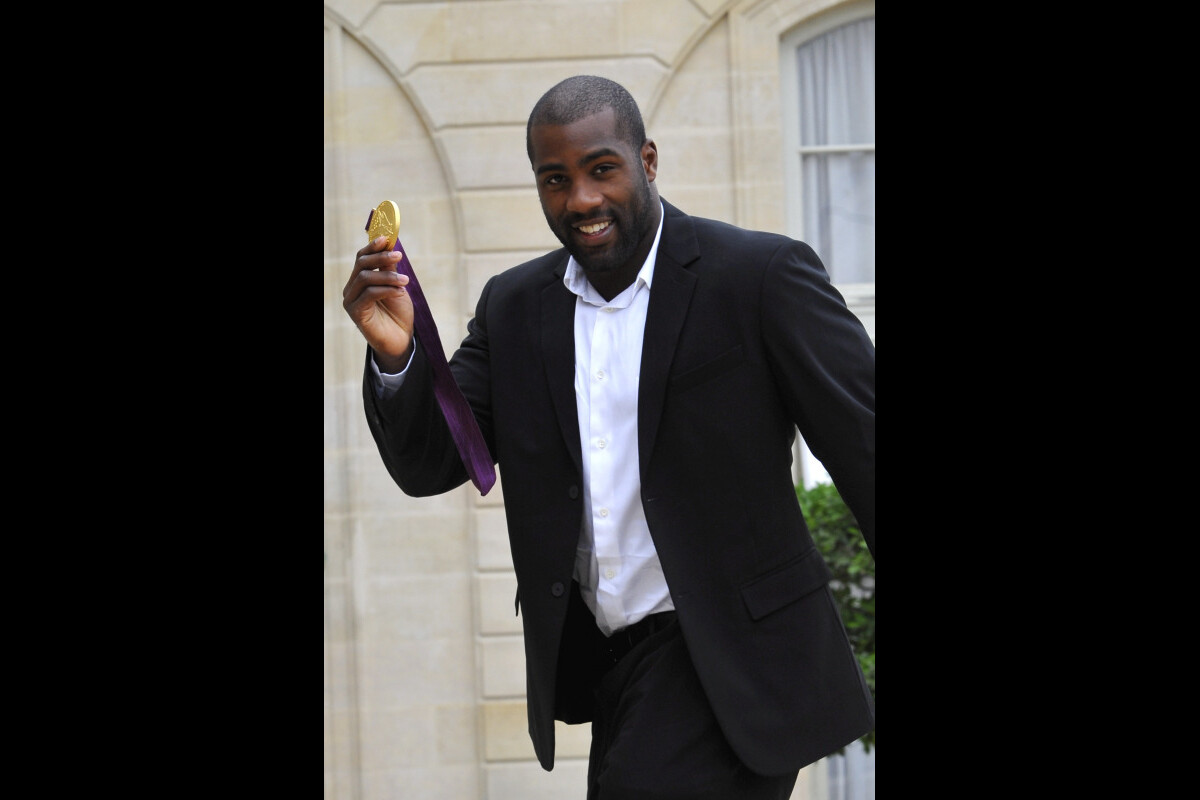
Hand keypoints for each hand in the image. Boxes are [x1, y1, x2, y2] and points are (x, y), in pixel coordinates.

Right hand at [343, 236, 414, 372]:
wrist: (401, 340)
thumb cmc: (398, 313)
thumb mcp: (397, 286)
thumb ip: (390, 269)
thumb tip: (390, 245)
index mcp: (360, 280)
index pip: (361, 257)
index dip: (372, 246)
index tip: (387, 238)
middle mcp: (352, 289)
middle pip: (361, 264)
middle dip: (380, 257)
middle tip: (399, 256)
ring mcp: (351, 301)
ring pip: (365, 277)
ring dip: (387, 276)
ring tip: (405, 282)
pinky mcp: (355, 312)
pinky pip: (369, 294)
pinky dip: (386, 289)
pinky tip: (399, 292)